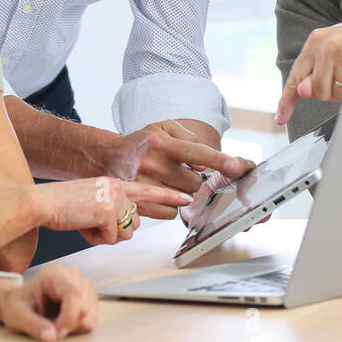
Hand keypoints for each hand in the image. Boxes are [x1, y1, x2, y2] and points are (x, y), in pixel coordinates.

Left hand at [0, 266, 97, 341]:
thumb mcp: (17, 315)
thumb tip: (52, 337)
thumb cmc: (17, 305)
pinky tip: (61, 324)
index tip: (57, 334)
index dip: (69, 316)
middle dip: (68, 325)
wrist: (19, 303)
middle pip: (84, 307)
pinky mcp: (87, 302)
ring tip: (53, 324)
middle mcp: (73, 277)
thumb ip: (33, 325)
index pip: (74, 293)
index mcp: (55, 274)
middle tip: (49, 331)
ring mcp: (83, 289)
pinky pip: (89, 322)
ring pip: (88, 317)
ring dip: (72, 328)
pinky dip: (76, 329)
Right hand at [28, 177, 191, 245]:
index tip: (187, 197)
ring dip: (106, 235)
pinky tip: (82, 226)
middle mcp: (117, 188)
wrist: (43, 202)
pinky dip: (95, 238)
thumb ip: (112, 208)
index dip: (169, 195)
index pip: (148, 189)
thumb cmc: (63, 205)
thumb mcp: (93, 201)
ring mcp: (114, 199)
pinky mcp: (108, 212)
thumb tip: (125, 226)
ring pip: (125, 232)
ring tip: (86, 223)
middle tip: (92, 222)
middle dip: (116, 230)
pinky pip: (110, 238)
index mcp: (115, 183)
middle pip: (135, 221)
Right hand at [111, 120, 253, 218]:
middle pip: (193, 182)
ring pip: (183, 199)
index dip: (218, 160)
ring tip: (167, 181)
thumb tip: (203, 164)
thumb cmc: (140, 143)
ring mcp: (145, 185)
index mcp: (160, 143)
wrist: (105, 157)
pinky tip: (161, 193)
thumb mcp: (163, 128)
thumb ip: (188, 139)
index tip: (235, 166)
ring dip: (182, 192)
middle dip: (192, 178)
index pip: (195, 152)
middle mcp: (152, 163)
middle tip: (178, 171)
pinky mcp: (140, 203)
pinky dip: (171, 206)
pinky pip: (170, 213)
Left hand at [276, 10, 341, 123]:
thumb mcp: (339, 50)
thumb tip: (303, 91)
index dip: (287, 101)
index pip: (296, 76)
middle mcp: (328, 44)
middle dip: (333, 93)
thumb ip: (318, 70)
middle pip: (318, 92)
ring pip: (337, 95)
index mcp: (317, 40)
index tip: (281, 118)